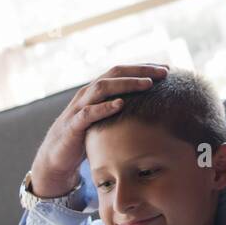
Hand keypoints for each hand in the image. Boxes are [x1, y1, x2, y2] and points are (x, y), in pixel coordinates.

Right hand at [29, 64, 168, 196]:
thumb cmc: (87, 136)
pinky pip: (88, 113)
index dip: (145, 68)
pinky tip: (120, 104)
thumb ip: (125, 110)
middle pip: (115, 73)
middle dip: (141, 71)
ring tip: (147, 84)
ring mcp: (79, 107)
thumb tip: (156, 109)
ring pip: (102, 88)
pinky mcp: (73, 125)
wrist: (57, 156)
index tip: (167, 68)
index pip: (123, 72)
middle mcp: (88, 93)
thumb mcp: (108, 120)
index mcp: (98, 90)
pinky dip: (104, 107)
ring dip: (126, 84)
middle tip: (164, 72)